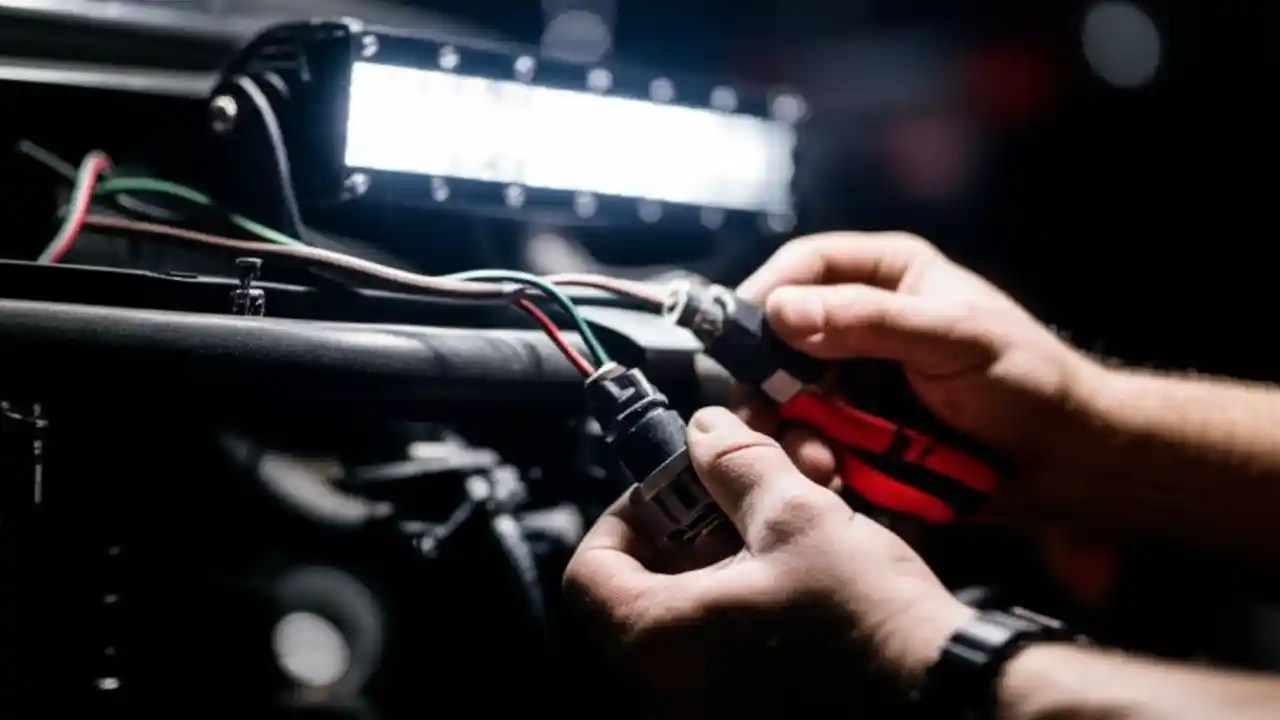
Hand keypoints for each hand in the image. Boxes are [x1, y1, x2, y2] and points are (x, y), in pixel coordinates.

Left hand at [563, 407, 973, 717]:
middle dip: (695, 523)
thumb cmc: (868, 623)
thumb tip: (705, 429)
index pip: (591, 570)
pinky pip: (735, 645)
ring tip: (787, 513)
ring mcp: (714, 705)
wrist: (949, 697)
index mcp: (657, 638)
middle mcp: (671, 686)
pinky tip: (806, 561)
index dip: (624, 515)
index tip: (667, 486)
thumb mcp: (796, 518)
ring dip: (733, 554)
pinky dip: (755, 597)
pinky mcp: (757, 711)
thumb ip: (735, 466)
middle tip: (738, 489)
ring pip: (699, 612)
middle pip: (648, 587)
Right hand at [735, 231, 1103, 495]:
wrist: (1068, 464)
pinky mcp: (859, 432)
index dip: (766, 295)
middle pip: (781, 338)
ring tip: (819, 466)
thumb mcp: (953, 340)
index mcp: (888, 275)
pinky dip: (814, 461)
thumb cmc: (1030, 384)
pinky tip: (833, 480)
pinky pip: (813, 440)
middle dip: (771, 383)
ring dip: (792, 432)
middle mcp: (862, 323)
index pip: (806, 266)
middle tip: (765, 419)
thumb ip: (870, 321)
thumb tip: (782, 311)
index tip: (738, 338)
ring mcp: (858, 381)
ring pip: (790, 397)